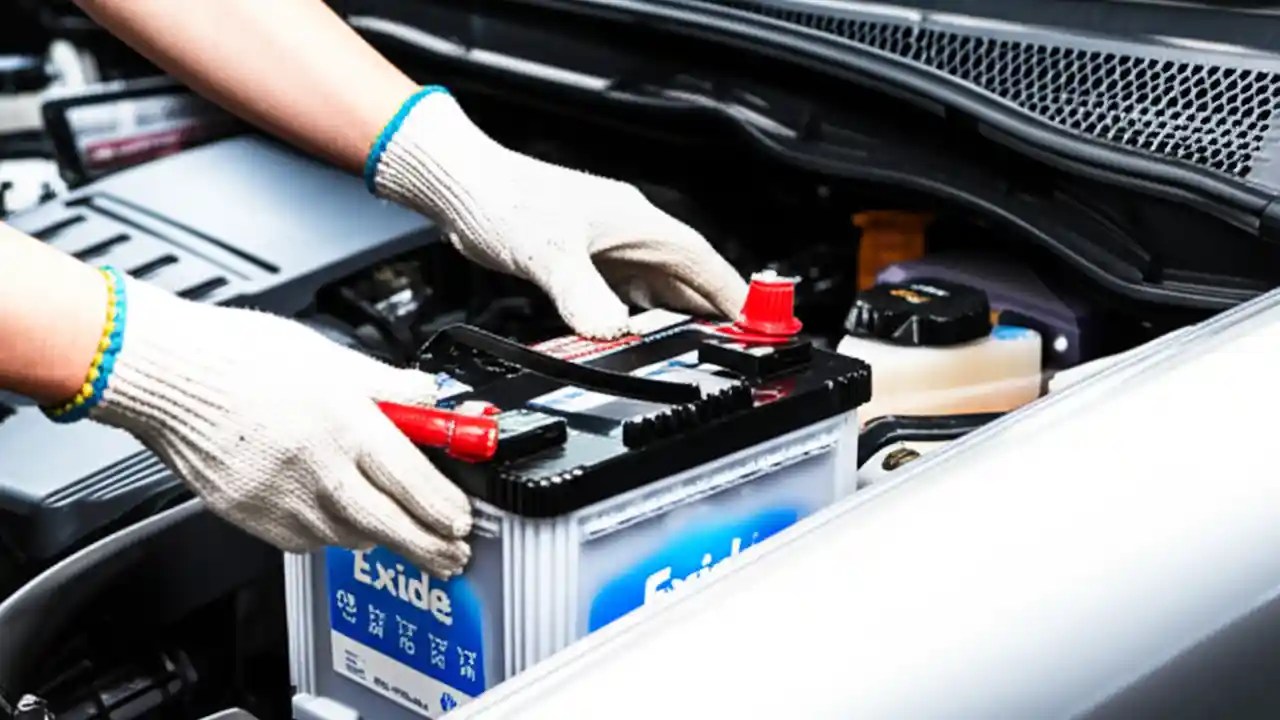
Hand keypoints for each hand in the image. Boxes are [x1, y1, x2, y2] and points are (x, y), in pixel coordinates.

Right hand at [90, 276, 472, 576]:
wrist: (166, 376)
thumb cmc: (239, 358)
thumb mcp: (331, 356)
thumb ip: (388, 386)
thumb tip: (430, 398)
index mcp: (345, 424)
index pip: (412, 481)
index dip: (443, 508)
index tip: (463, 521)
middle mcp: (317, 468)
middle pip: (387, 525)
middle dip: (428, 547)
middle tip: (453, 555)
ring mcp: (282, 499)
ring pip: (349, 536)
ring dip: (380, 537)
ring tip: (402, 534)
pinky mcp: (252, 517)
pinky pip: (307, 539)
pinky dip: (330, 532)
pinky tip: (337, 515)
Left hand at [370, 88, 748, 338]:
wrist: (463, 185)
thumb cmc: (503, 201)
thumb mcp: (548, 254)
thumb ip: (583, 296)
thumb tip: (612, 332)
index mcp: (636, 223)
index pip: (701, 261)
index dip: (733, 294)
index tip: (761, 321)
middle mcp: (629, 231)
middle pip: (689, 276)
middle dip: (714, 311)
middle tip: (737, 346)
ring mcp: (608, 243)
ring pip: (660, 284)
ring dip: (680, 314)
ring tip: (699, 346)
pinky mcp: (584, 255)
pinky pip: (629, 288)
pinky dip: (643, 313)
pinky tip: (639, 331)